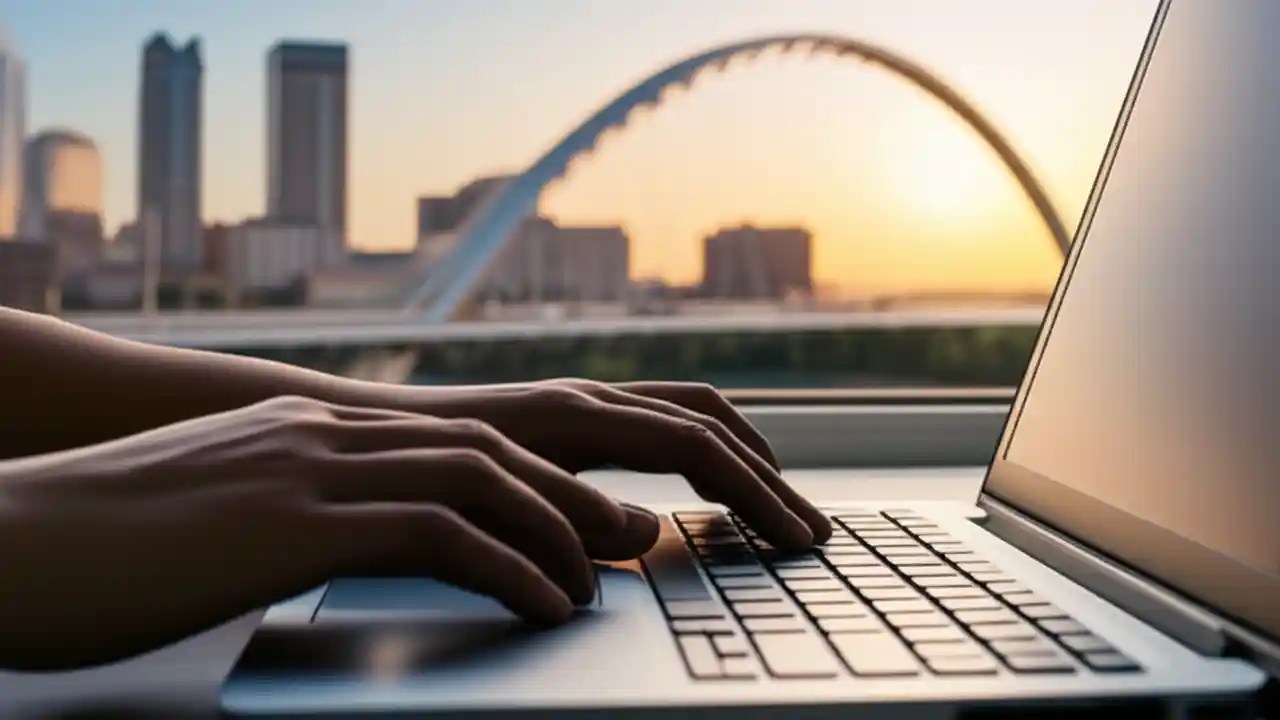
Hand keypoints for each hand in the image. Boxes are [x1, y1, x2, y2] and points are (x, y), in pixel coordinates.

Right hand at [0, 396, 656, 670]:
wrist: (8, 539)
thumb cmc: (95, 544)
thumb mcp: (211, 510)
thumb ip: (280, 507)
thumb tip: (327, 536)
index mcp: (303, 431)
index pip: (446, 440)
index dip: (526, 476)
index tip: (575, 516)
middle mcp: (318, 435)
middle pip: (485, 449)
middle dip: (565, 495)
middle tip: (622, 540)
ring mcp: (309, 471)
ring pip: (478, 481)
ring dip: (553, 533)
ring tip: (594, 585)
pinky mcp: (295, 523)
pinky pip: (438, 535)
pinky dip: (506, 567)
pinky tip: (540, 605)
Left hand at [409, 379, 830, 546]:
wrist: (363, 431)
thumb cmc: (418, 471)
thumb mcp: (493, 504)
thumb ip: (570, 520)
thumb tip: (649, 535)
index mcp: (580, 416)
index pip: (698, 449)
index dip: (756, 495)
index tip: (795, 539)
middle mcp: (591, 397)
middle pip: (710, 423)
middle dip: (768, 476)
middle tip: (811, 529)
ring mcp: (584, 400)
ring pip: (691, 412)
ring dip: (743, 455)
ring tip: (777, 501)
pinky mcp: (572, 415)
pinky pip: (662, 419)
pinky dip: (706, 449)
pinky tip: (708, 485)